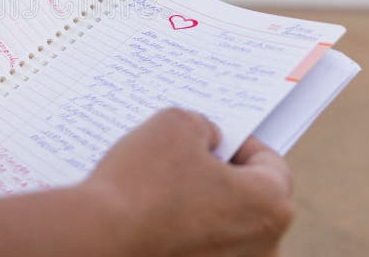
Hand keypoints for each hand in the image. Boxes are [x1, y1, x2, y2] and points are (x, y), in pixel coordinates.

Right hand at [85, 108, 293, 256]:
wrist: (98, 242)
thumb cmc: (142, 184)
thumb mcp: (176, 124)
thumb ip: (203, 126)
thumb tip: (208, 140)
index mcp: (270, 207)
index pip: (270, 163)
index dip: (239, 142)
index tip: (212, 137)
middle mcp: (263, 250)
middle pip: (249, 199)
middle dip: (219, 176)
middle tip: (183, 158)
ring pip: (222, 229)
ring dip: (200, 208)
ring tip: (160, 190)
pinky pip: (198, 250)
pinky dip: (181, 235)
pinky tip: (150, 219)